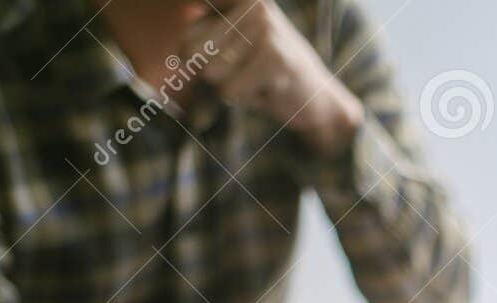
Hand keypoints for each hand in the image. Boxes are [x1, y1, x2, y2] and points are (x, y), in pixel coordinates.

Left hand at [182, 0, 362, 154]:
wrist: (319, 100)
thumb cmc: (266, 73)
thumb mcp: (228, 45)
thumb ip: (197, 39)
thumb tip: (176, 33)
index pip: (184, 34)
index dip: (195, 56)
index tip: (224, 58)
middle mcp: (251, 2)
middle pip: (190, 50)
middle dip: (212, 72)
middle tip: (245, 71)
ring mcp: (265, 26)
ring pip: (210, 72)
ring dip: (231, 86)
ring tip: (258, 79)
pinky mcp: (275, 57)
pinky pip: (230, 91)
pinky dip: (246, 99)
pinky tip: (269, 89)